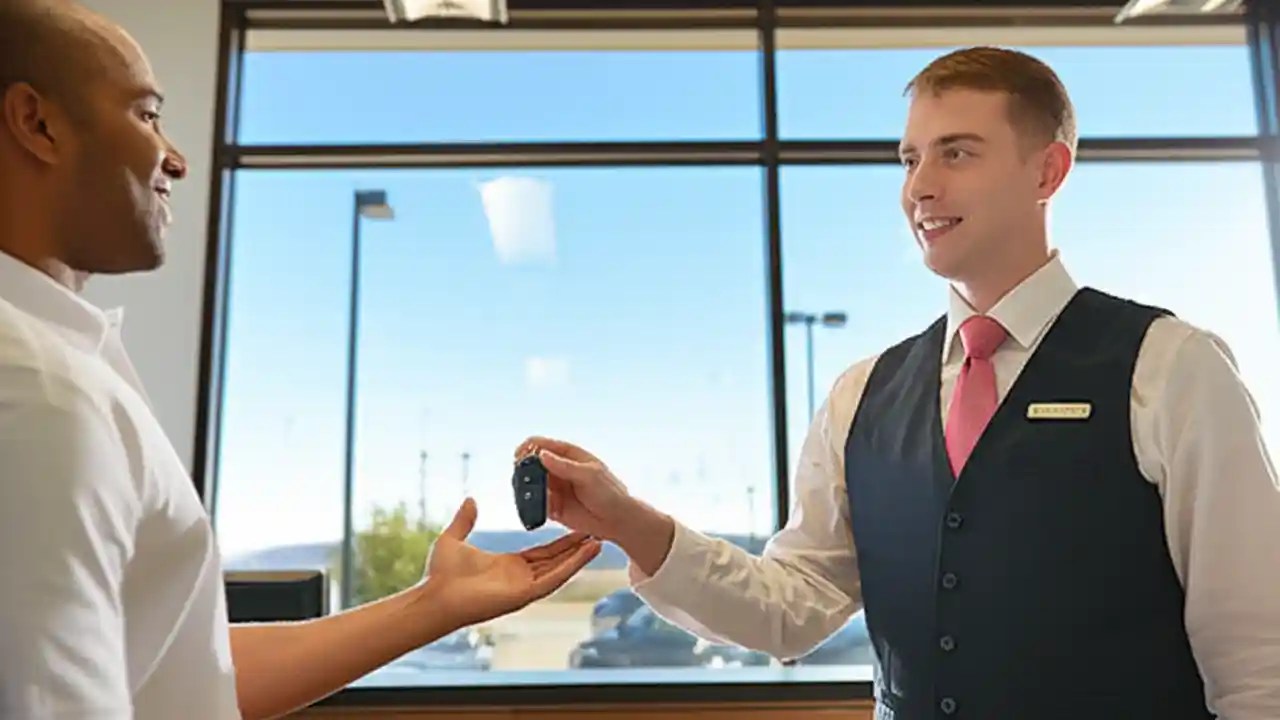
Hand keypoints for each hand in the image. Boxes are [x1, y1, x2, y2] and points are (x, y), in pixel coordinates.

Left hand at [423, 498, 601, 627]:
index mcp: (508, 566)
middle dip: (576, 547)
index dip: (560, 542)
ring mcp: (524, 587)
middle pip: (556, 560)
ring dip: (579, 556)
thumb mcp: (454, 538)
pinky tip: (587, 552)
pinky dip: (573, 565)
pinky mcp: (525, 594)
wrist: (434, 597)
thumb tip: (470, 500)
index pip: (542, 553)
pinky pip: (555, 578)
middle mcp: (520, 578)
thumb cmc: (440, 575)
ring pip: (560, 569)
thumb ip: (465, 520)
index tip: (576, 529)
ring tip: (599, 540)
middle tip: (596, 531)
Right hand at [514, 436, 674, 575]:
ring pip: (531, 484)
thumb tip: (542, 455)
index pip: (543, 444)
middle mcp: (559, 470)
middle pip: (532, 464)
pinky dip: (532, 505)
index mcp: (569, 455)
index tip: (519, 456)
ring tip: (527, 494)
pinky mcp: (553, 506)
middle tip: (520, 478)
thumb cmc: (609, 493)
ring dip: (525, 488)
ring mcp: (555, 488)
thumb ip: (565, 466)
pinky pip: (536, 504)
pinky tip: (536, 508)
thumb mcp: (589, 476)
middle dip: (523, 469)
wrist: (618, 520)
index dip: (528, 447)